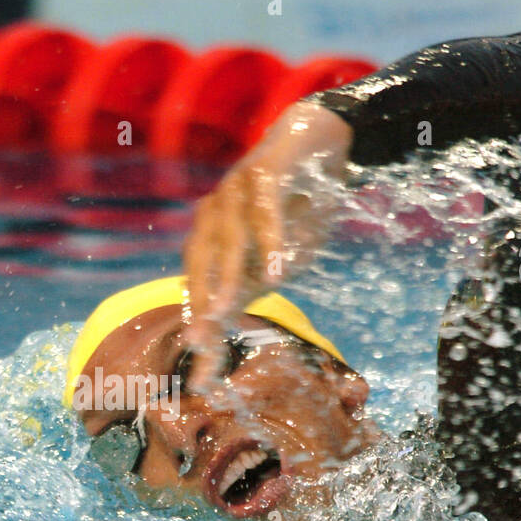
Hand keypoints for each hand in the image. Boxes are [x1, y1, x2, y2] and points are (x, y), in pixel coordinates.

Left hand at [180, 101, 353, 388]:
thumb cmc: (299, 206)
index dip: (202, 332)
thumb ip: (259, 284)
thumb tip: (236, 324)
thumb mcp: (281, 256)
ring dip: (225, 280)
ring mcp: (234, 191)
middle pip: (200, 267)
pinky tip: (281, 274)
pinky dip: (272, 244)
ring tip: (224, 314)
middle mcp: (213, 215)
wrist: (322, 141)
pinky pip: (265, 214)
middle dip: (199, 307)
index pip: (199, 290)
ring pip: (226, 242)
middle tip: (197, 343)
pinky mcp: (262, 173)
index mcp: (212, 238)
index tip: (200, 380)